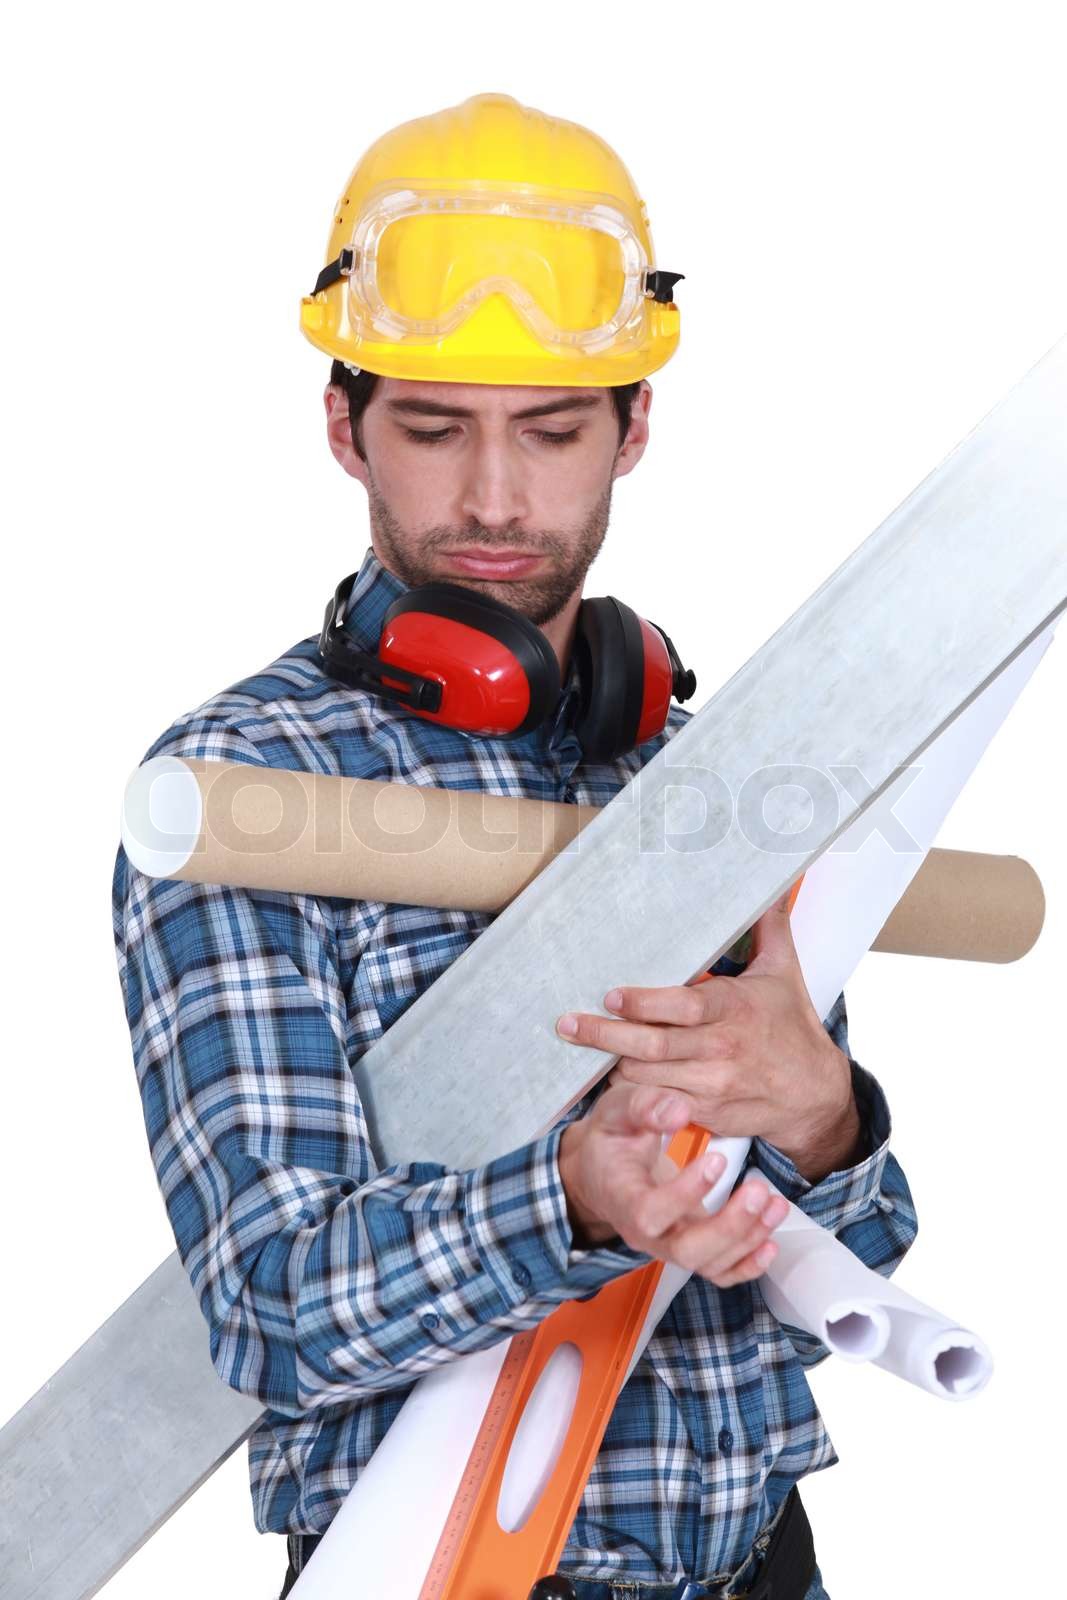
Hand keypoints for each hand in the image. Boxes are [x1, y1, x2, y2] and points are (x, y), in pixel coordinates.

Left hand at [556, 891, 857, 1173]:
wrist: (813, 1093)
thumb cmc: (792, 1027)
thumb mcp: (784, 973)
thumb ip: (769, 929)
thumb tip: (766, 887)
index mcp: (736, 1009)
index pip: (684, 1006)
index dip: (644, 1004)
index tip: (611, 996)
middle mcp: (722, 1049)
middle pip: (654, 1045)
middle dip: (605, 1035)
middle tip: (568, 1023)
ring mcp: (712, 1085)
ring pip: (647, 1075)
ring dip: (613, 1062)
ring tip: (582, 1045)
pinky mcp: (705, 1112)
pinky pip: (656, 1102)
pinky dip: (631, 1091)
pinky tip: (610, 1076)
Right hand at [557, 1079, 788, 1286]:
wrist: (601, 1171)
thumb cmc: (611, 1138)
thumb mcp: (617, 1110)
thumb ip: (645, 1106)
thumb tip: (679, 1111)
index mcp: (622, 1197)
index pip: (649, 1212)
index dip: (685, 1194)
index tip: (717, 1160)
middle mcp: (644, 1233)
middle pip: (686, 1250)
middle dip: (729, 1226)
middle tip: (759, 1190)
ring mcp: (668, 1245)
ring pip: (708, 1262)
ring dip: (747, 1237)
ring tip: (776, 1203)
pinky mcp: (689, 1248)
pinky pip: (718, 1272)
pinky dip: (748, 1264)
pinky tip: (770, 1242)